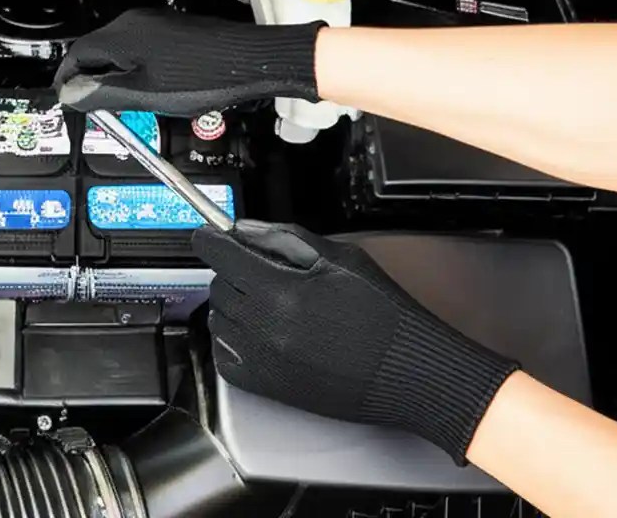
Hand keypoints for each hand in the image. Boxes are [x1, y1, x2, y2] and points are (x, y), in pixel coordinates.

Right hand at [53, 10, 323, 115]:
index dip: (66, 81)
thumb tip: (70, 94)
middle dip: (89, 80)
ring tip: (120, 103)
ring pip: (118, 51)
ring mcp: (155, 24)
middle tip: (91, 107)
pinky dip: (133, 70)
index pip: (76, 55)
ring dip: (112, 76)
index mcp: (121, 35)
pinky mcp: (173, 32)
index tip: (65, 99)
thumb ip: (101, 93)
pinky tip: (148, 90)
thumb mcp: (143, 94)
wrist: (250, 61)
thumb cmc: (202, 77)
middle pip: (96, 52)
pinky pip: (139, 50)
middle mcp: (134, 23)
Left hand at [196, 220, 518, 464]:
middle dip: (231, 271)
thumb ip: (286, 239)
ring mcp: (262, 360)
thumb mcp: (343, 258)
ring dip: (233, 304)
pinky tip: (258, 332)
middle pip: (219, 286)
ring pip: (219, 320)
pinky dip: (232, 340)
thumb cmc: (385, 315)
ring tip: (267, 302)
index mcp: (282, 290)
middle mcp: (265, 327)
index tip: (206, 234)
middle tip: (258, 269)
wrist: (410, 371)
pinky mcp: (267, 387)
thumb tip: (245, 229)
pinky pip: (225, 357)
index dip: (209, 240)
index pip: (222, 256)